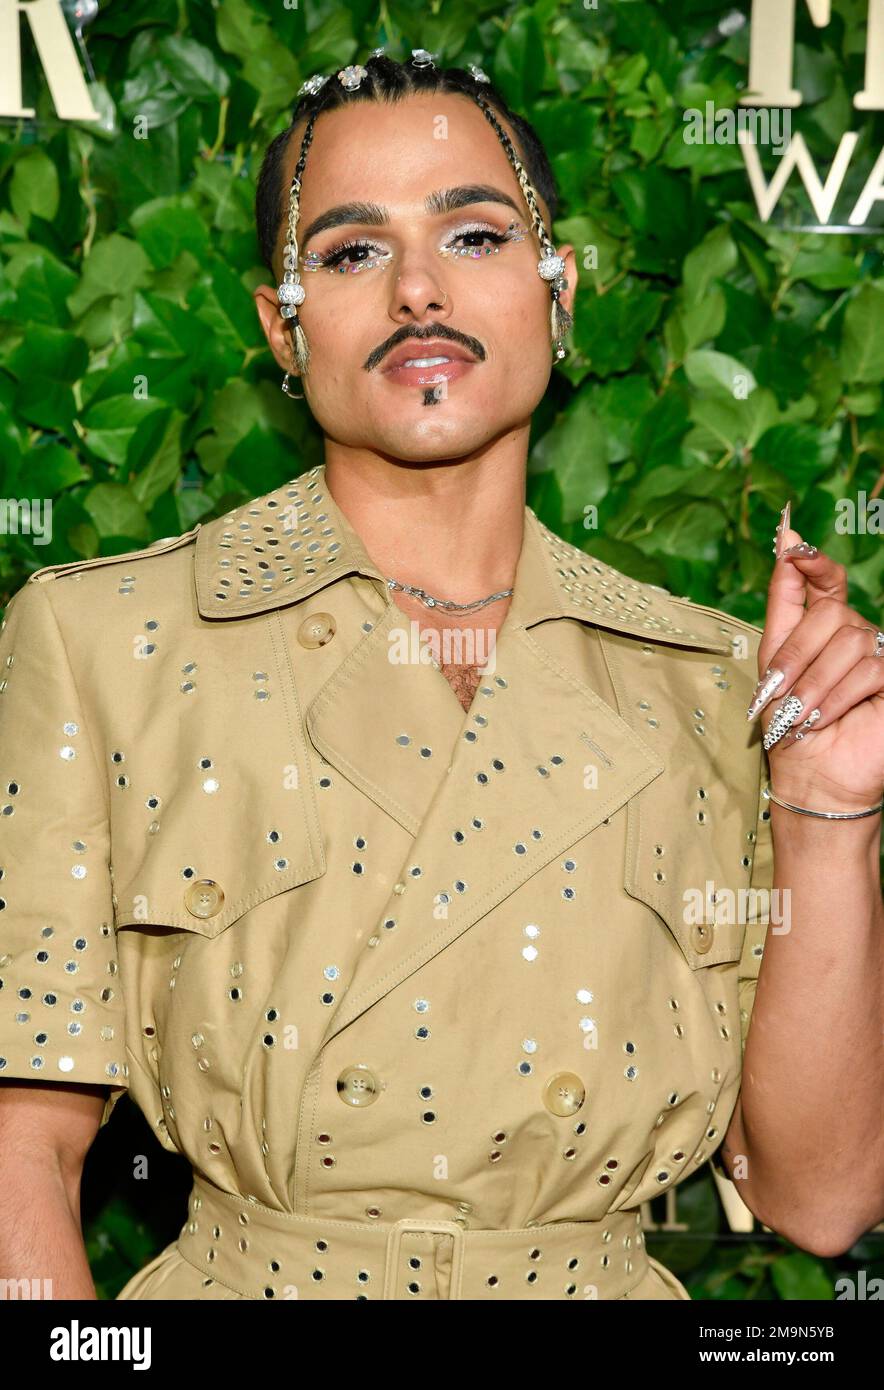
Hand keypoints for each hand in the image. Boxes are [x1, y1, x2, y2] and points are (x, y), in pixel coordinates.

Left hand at [746, 501, 883, 813]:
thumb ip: (786, 600)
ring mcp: (881, 656)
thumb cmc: (787, 722)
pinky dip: (838, 695)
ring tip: (800, 716)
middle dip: (796, 655)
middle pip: (831, 614)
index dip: (813, 562)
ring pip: (849, 642)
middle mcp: (857, 636)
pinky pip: (868, 668)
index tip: (792, 550)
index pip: (828, 580)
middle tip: (779, 694)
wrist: (810, 774)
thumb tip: (788, 539)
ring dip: (813, 684)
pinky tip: (826, 718)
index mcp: (827, 626)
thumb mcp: (774, 657)